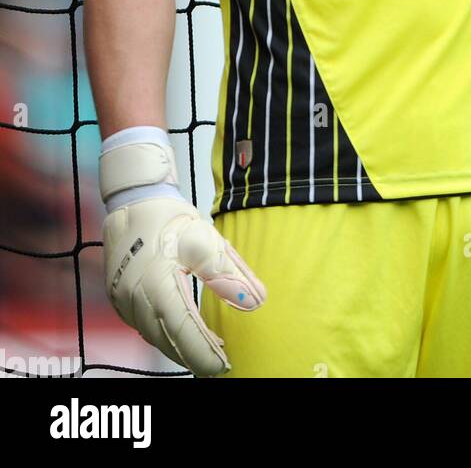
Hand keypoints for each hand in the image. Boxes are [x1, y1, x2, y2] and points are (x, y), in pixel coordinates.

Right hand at [100, 134, 265, 376]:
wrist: (134, 201)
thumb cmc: (171, 218)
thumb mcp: (206, 241)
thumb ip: (230, 275)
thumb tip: (255, 302)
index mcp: (155, 282)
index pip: (182, 328)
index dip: (203, 352)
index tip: (223, 365)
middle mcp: (134, 298)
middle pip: (167, 339)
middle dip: (195, 355)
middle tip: (223, 365)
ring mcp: (122, 302)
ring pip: (155, 336)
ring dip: (181, 348)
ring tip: (210, 354)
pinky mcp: (120, 300)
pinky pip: (146, 326)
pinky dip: (167, 335)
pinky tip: (186, 337)